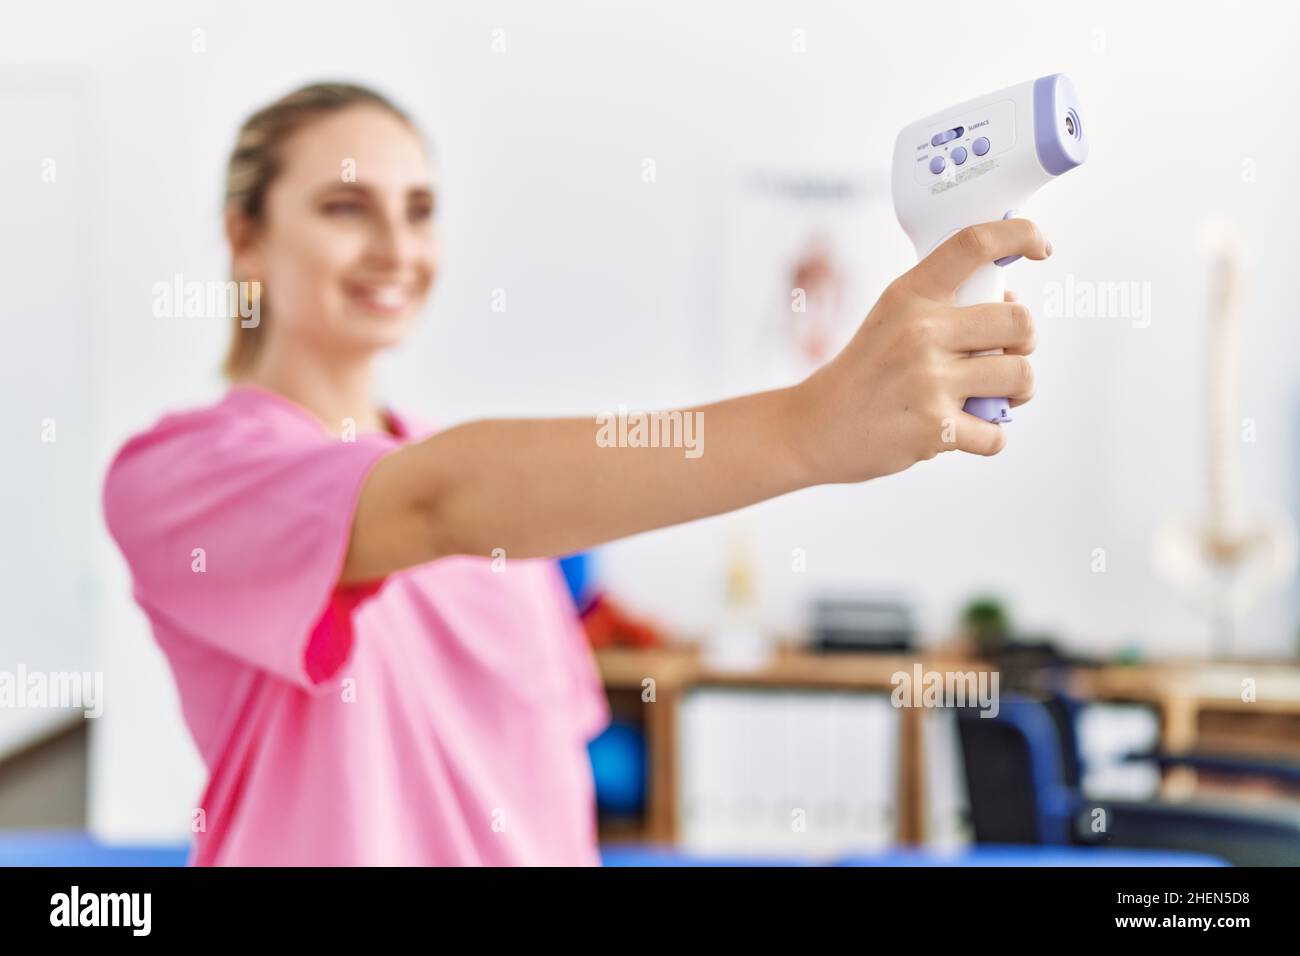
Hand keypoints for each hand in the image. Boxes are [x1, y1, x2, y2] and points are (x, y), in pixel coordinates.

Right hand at [792, 218, 1052, 483]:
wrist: (814, 428)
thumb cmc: (864, 374)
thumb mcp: (891, 319)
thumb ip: (944, 306)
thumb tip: (1009, 304)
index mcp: (910, 295)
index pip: (974, 244)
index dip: (1020, 234)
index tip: (1040, 246)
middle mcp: (921, 332)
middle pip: (1020, 322)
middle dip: (1026, 343)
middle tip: (1007, 356)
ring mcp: (929, 381)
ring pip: (1020, 377)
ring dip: (1018, 392)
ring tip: (994, 397)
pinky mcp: (935, 429)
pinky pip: (997, 433)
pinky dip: (990, 437)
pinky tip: (967, 432)